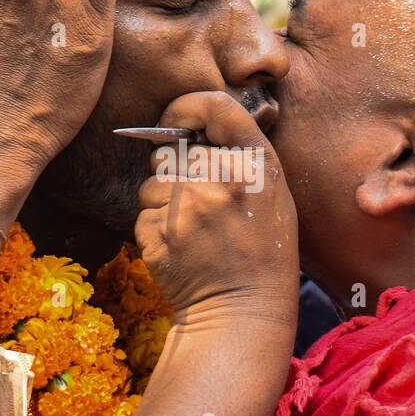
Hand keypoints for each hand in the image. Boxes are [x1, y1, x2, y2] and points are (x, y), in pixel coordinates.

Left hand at [134, 92, 298, 324]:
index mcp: (254, 164)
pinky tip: (182, 248)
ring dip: (163, 202)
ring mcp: (187, 208)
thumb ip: (239, 154)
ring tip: (193, 229)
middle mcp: (220, 179)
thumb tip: (189, 128)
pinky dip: (155, 229)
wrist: (242, 310)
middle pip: (172, 151)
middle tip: (198, 203)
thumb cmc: (261, 249)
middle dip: (175, 171)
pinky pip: (143, 215)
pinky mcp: (160, 234)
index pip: (213, 105)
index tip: (177, 123)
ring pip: (152, 183)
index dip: (186, 108)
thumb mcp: (271, 193)